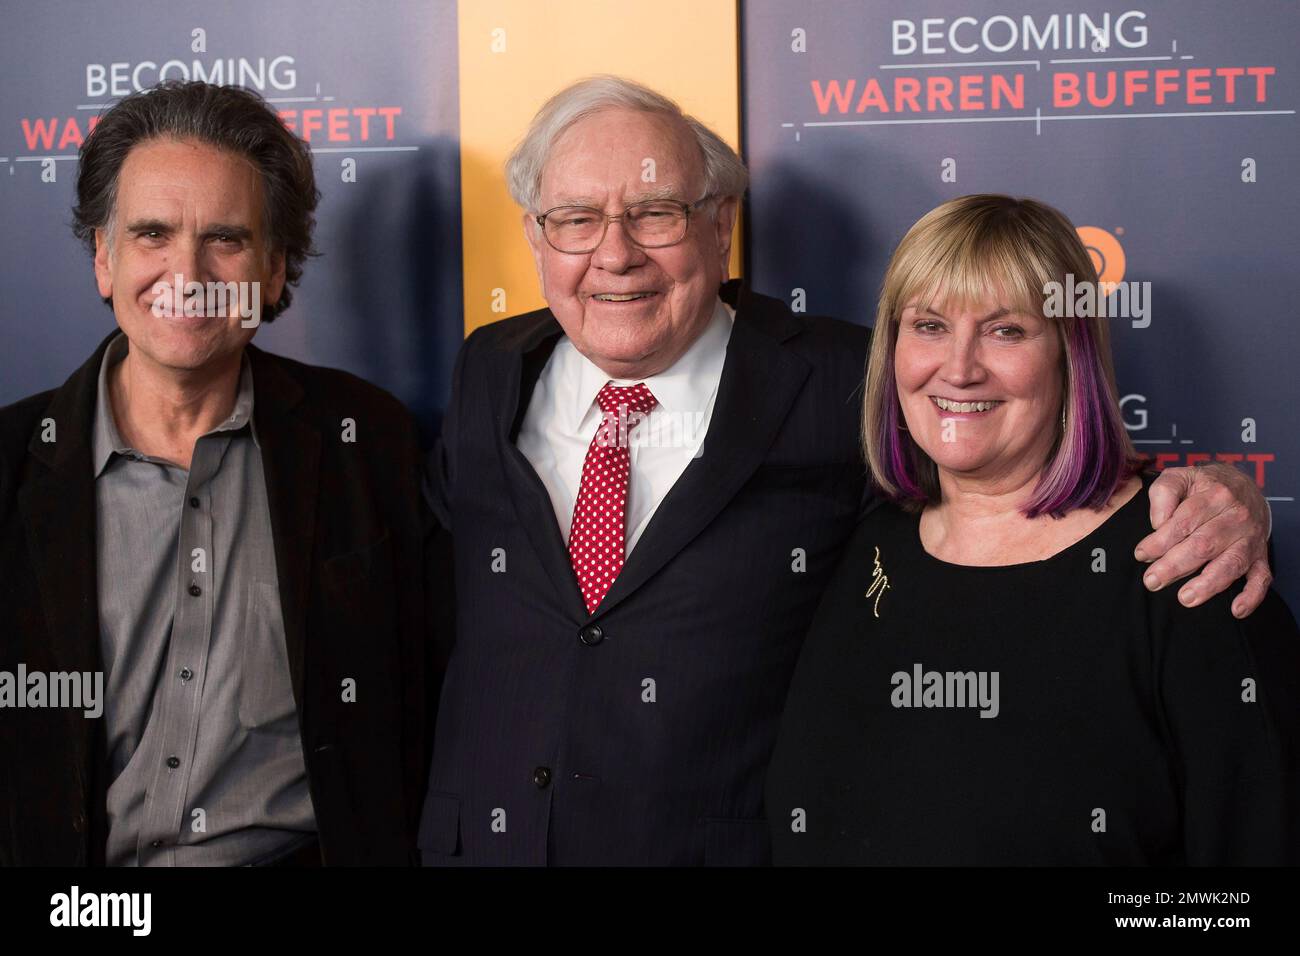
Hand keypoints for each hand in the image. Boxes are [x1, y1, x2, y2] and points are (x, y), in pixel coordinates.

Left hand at [1136, 463, 1271, 617]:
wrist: (1243, 486)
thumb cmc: (1202, 486)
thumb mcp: (1180, 477)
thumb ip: (1164, 492)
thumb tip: (1158, 522)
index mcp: (1215, 496)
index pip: (1185, 521)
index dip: (1161, 540)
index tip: (1141, 554)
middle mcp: (1236, 517)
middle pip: (1205, 544)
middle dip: (1176, 565)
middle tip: (1152, 581)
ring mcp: (1250, 539)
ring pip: (1231, 564)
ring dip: (1208, 584)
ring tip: (1185, 598)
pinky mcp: (1260, 556)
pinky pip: (1261, 578)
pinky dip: (1252, 596)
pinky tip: (1236, 610)